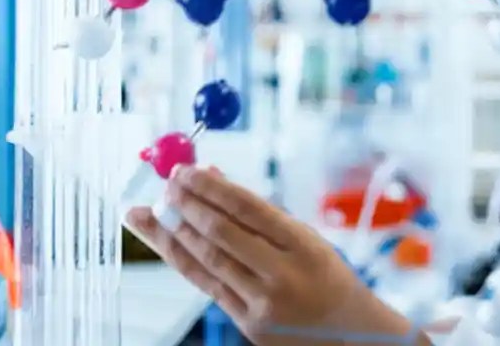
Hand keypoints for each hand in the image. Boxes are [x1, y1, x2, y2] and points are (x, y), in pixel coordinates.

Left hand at [126, 166, 429, 345]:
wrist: (349, 334)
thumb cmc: (326, 277)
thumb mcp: (305, 238)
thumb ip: (259, 214)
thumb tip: (213, 179)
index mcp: (302, 245)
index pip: (247, 208)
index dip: (210, 187)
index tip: (186, 171)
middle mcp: (282, 275)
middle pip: (221, 234)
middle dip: (187, 205)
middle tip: (165, 185)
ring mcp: (263, 304)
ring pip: (207, 261)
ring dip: (174, 232)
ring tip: (151, 210)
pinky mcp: (248, 324)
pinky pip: (208, 285)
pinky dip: (183, 259)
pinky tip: (166, 242)